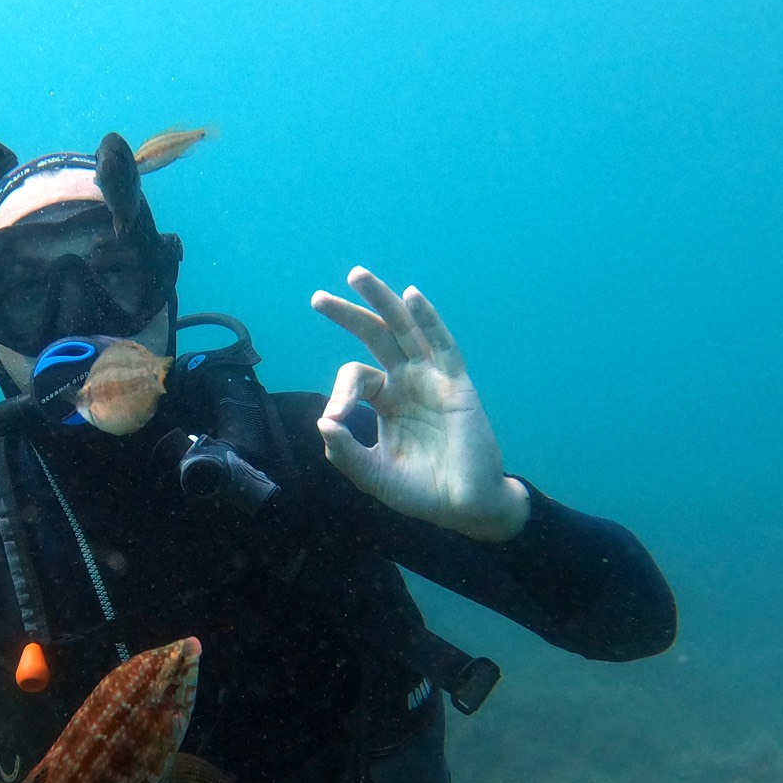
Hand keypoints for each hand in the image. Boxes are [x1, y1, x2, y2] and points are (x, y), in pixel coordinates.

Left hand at [310, 267, 529, 541]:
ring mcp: (432, 380)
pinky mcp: (456, 385)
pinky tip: (412, 296)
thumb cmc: (421, 491)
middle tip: (317, 299)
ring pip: (405, 330)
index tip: (337, 418)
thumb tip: (323, 420)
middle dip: (347, 315)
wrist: (465, 507)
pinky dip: (428, 319)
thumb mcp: (373, 475)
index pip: (356, 377)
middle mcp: (407, 383)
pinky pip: (442, 345)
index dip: (341, 392)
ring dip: (382, 301)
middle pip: (375, 337)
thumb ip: (346, 453)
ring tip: (357, 276)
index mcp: (387, 401)